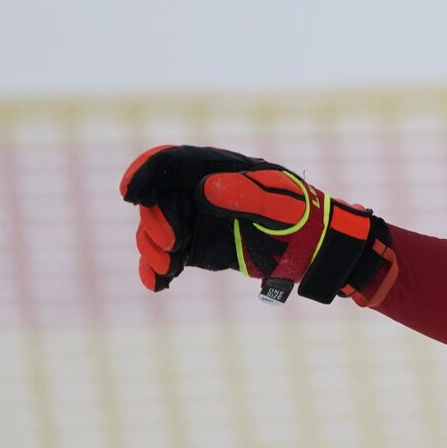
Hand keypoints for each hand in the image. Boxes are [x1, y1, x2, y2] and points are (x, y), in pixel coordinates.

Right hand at [120, 145, 395, 304]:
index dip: (145, 174)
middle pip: (155, 200)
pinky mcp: (194, 248)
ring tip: (169, 269)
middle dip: (154, 222)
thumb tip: (204, 189)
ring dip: (152, 249)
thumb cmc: (303, 218)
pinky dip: (156, 271)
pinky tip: (159, 285)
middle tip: (174, 245)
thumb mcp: (280, 205)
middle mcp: (198, 192)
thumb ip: (246, 195)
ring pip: (153, 230)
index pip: (170, 163)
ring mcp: (194, 220)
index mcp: (217, 169)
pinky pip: (164, 258)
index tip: (131, 194)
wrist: (315, 250)